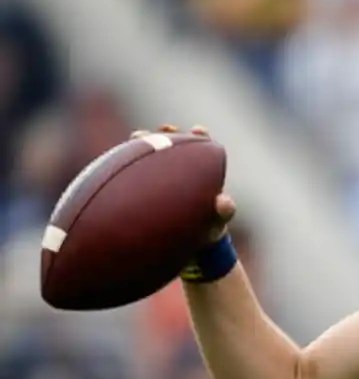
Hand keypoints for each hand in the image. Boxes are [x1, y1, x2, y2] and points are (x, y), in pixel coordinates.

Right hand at [132, 123, 236, 244]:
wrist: (185, 248)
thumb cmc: (206, 231)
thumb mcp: (216, 224)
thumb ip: (224, 212)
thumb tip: (224, 201)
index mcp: (200, 174)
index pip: (201, 148)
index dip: (200, 137)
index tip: (199, 131)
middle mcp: (179, 172)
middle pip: (172, 146)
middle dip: (167, 134)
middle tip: (165, 130)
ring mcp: (158, 179)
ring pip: (148, 156)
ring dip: (143, 144)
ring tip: (138, 136)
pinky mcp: (141, 188)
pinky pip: (131, 175)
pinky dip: (125, 168)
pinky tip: (114, 164)